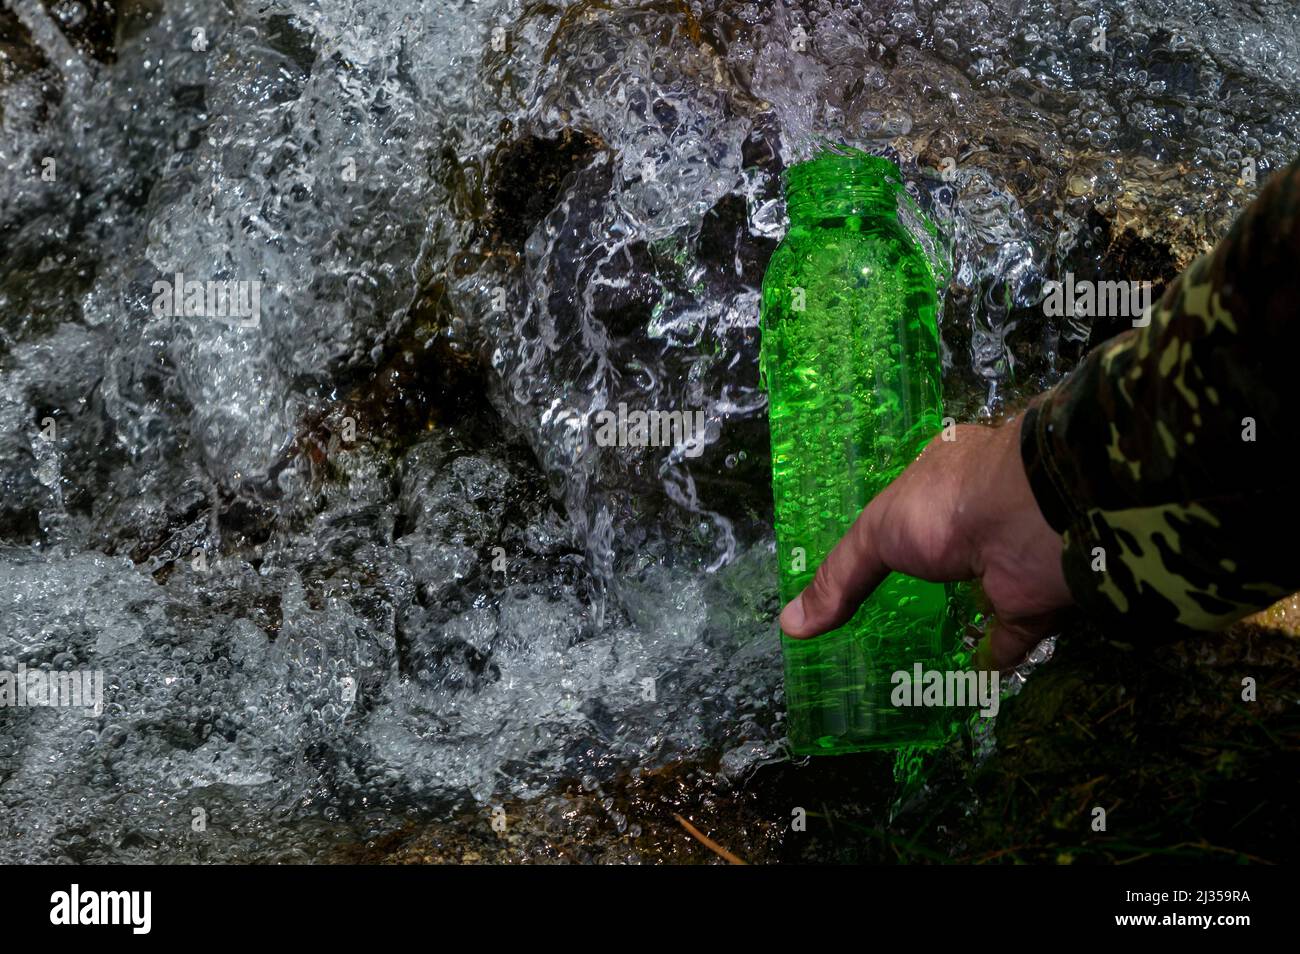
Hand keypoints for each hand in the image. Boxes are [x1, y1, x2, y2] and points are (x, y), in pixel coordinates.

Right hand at [777, 414, 1073, 670]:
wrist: (1031, 518)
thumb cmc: (943, 507)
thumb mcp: (874, 534)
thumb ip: (837, 578)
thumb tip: (790, 625)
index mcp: (938, 480)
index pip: (908, 506)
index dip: (890, 532)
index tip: (870, 565)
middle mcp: (976, 513)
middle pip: (945, 551)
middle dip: (926, 577)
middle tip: (894, 614)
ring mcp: (1008, 554)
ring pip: (980, 590)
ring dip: (962, 616)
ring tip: (929, 649)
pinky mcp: (1035, 595)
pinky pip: (1012, 633)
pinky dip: (996, 655)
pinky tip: (975, 676)